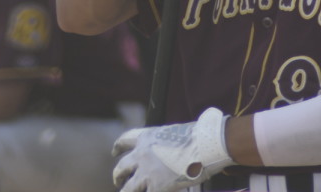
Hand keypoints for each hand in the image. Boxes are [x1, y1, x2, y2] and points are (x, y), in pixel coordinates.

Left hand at [112, 107, 233, 191]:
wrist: (205, 145)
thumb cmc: (197, 137)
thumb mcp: (175, 133)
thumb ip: (165, 143)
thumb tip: (168, 152)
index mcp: (147, 137)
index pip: (125, 141)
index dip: (118, 147)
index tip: (115, 151)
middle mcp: (142, 154)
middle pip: (121, 167)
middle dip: (118, 175)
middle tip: (119, 179)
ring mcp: (147, 172)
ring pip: (128, 188)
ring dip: (127, 190)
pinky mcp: (156, 187)